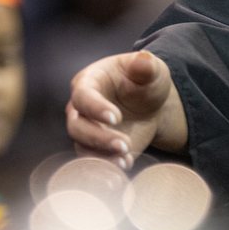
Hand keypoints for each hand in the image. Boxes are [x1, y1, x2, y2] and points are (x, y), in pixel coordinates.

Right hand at [65, 50, 186, 167]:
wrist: (151, 107)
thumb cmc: (145, 82)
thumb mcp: (151, 70)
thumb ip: (146, 66)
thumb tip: (144, 59)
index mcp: (88, 82)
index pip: (83, 96)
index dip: (96, 108)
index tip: (117, 118)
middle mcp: (80, 109)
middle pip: (77, 127)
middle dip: (99, 139)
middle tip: (125, 145)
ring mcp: (86, 131)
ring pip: (82, 148)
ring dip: (101, 159)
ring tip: (124, 162)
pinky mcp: (96, 150)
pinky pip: (92, 164)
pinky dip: (105, 170)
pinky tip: (124, 169)